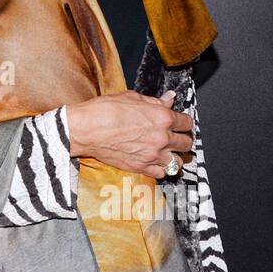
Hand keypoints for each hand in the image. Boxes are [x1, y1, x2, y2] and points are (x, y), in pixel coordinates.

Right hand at [65, 90, 193, 178]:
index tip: (181, 123)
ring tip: (168, 152)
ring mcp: (153, 155)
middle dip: (183, 139)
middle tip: (177, 137)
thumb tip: (169, 98)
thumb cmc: (104, 110)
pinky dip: (161, 169)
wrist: (86, 129)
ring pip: (178, 162)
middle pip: (186, 143)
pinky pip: (162, 174)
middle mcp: (162, 137)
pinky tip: (156, 162)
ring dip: (175, 156)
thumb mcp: (132, 97)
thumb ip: (154, 101)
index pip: (186, 123)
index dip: (184, 122)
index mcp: (162, 117)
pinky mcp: (141, 167)